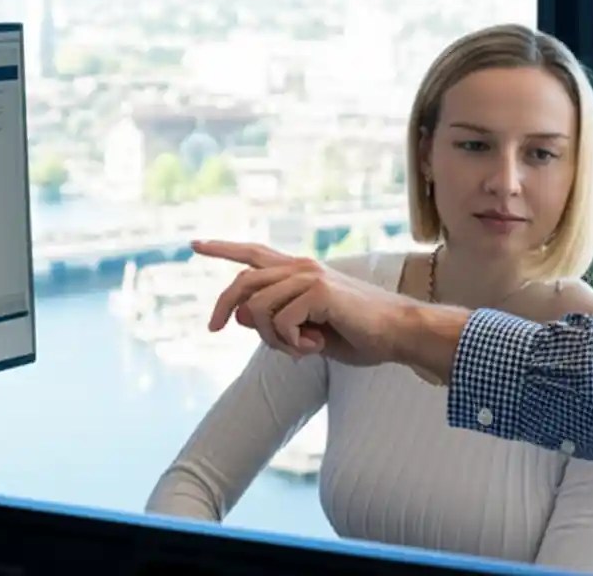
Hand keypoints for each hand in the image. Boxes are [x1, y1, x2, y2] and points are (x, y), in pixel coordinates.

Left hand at [190, 240, 463, 371]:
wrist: (397, 333)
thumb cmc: (358, 334)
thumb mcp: (308, 331)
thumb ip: (276, 322)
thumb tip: (239, 318)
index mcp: (300, 272)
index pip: (254, 254)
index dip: (224, 249)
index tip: (195, 244)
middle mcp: (301, 267)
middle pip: (242, 284)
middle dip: (222, 308)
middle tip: (213, 329)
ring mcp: (309, 276)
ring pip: (256, 310)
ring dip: (272, 340)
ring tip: (301, 348)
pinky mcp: (318, 291)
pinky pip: (280, 323)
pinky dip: (292, 344)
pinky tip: (317, 346)